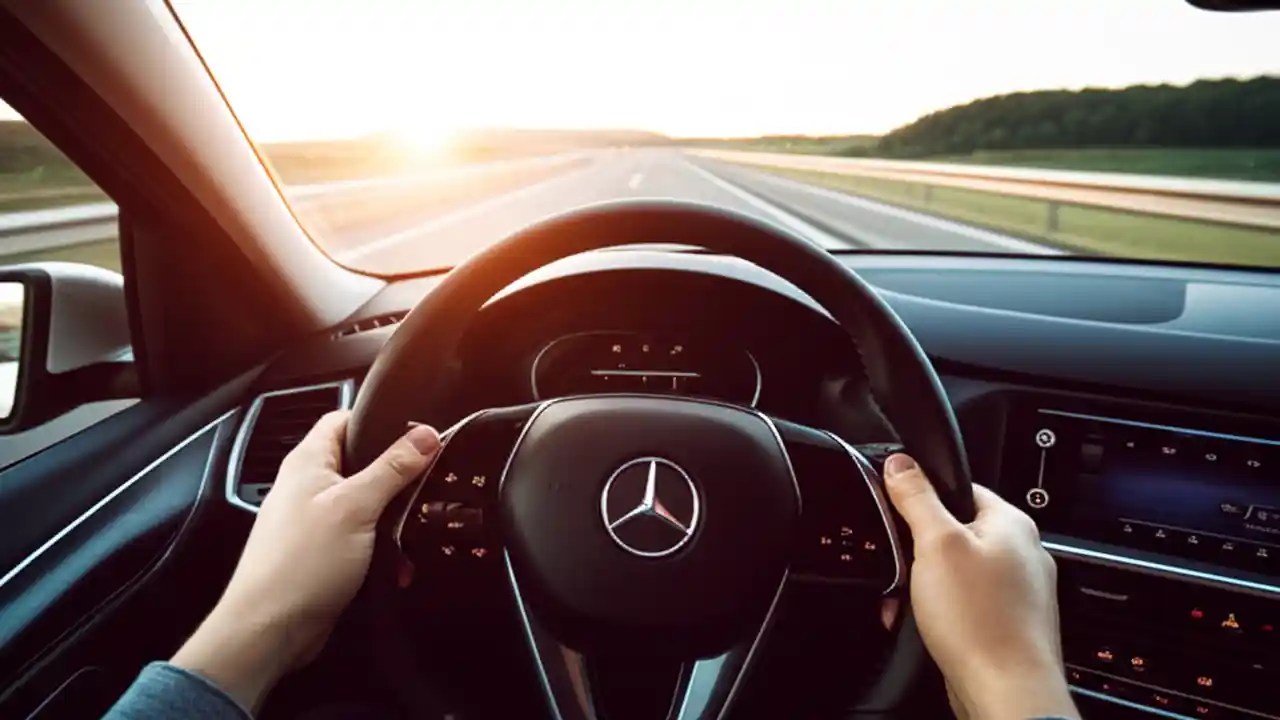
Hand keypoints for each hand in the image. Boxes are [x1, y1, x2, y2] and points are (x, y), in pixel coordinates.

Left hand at [172, 411, 439, 711]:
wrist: (271, 629)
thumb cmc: (300, 563)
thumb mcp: (356, 506)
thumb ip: (393, 468)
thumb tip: (426, 435)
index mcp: (309, 460)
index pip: (344, 418)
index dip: (379, 420)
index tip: (416, 433)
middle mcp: (309, 485)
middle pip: (363, 462)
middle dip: (396, 476)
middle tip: (423, 485)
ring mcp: (316, 519)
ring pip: (368, 503)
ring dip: (393, 518)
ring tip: (410, 531)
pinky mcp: (325, 551)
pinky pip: (364, 538)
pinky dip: (382, 548)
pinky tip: (396, 564)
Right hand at [882, 453, 1078, 719]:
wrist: (1007, 693)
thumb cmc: (983, 623)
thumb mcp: (935, 545)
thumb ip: (917, 498)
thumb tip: (902, 463)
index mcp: (1011, 524)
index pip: (960, 488)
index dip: (922, 498)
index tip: (897, 513)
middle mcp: (1021, 554)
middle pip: (952, 532)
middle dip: (917, 554)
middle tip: (903, 570)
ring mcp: (1015, 591)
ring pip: (954, 573)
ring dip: (922, 587)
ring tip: (911, 604)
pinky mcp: (1005, 623)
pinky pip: (963, 606)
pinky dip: (939, 613)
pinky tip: (925, 627)